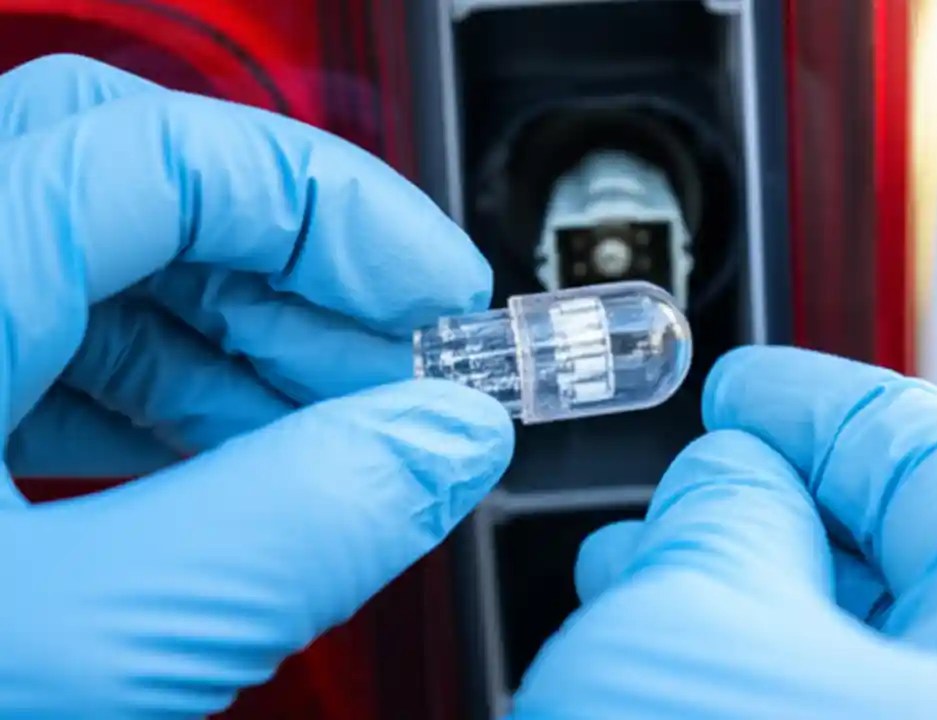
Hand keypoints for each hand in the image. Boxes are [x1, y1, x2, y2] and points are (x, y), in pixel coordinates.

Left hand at [0, 55, 512, 716]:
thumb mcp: (65, 654)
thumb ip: (278, 537)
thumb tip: (444, 445)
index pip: (169, 146)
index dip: (340, 209)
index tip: (446, 296)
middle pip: (136, 179)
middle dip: (302, 274)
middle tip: (405, 373)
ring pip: (94, 262)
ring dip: (241, 341)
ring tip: (338, 444)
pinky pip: (41, 341)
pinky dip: (160, 392)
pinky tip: (226, 470)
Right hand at [511, 346, 936, 718]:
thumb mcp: (705, 631)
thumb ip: (720, 523)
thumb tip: (725, 481)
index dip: (830, 403)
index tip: (749, 382)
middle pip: (892, 565)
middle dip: (754, 511)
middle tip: (669, 492)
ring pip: (831, 657)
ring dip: (717, 606)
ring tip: (620, 589)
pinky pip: (796, 710)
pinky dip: (720, 681)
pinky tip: (636, 674)